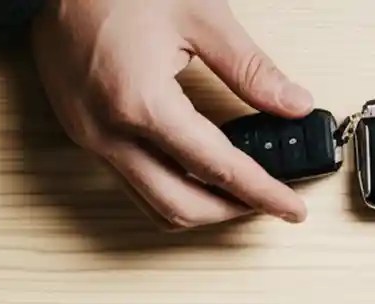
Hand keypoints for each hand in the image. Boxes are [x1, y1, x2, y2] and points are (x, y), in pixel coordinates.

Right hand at [31, 0, 312, 229]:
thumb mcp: (200, 16)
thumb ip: (251, 69)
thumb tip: (292, 104)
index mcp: (142, 104)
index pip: (217, 168)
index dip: (261, 192)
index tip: (291, 208)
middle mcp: (109, 134)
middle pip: (180, 206)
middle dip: (229, 212)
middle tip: (267, 201)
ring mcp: (90, 139)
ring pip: (150, 204)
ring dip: (197, 207)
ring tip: (235, 192)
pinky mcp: (82, 134)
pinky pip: (131, 182)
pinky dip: (169, 188)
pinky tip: (195, 170)